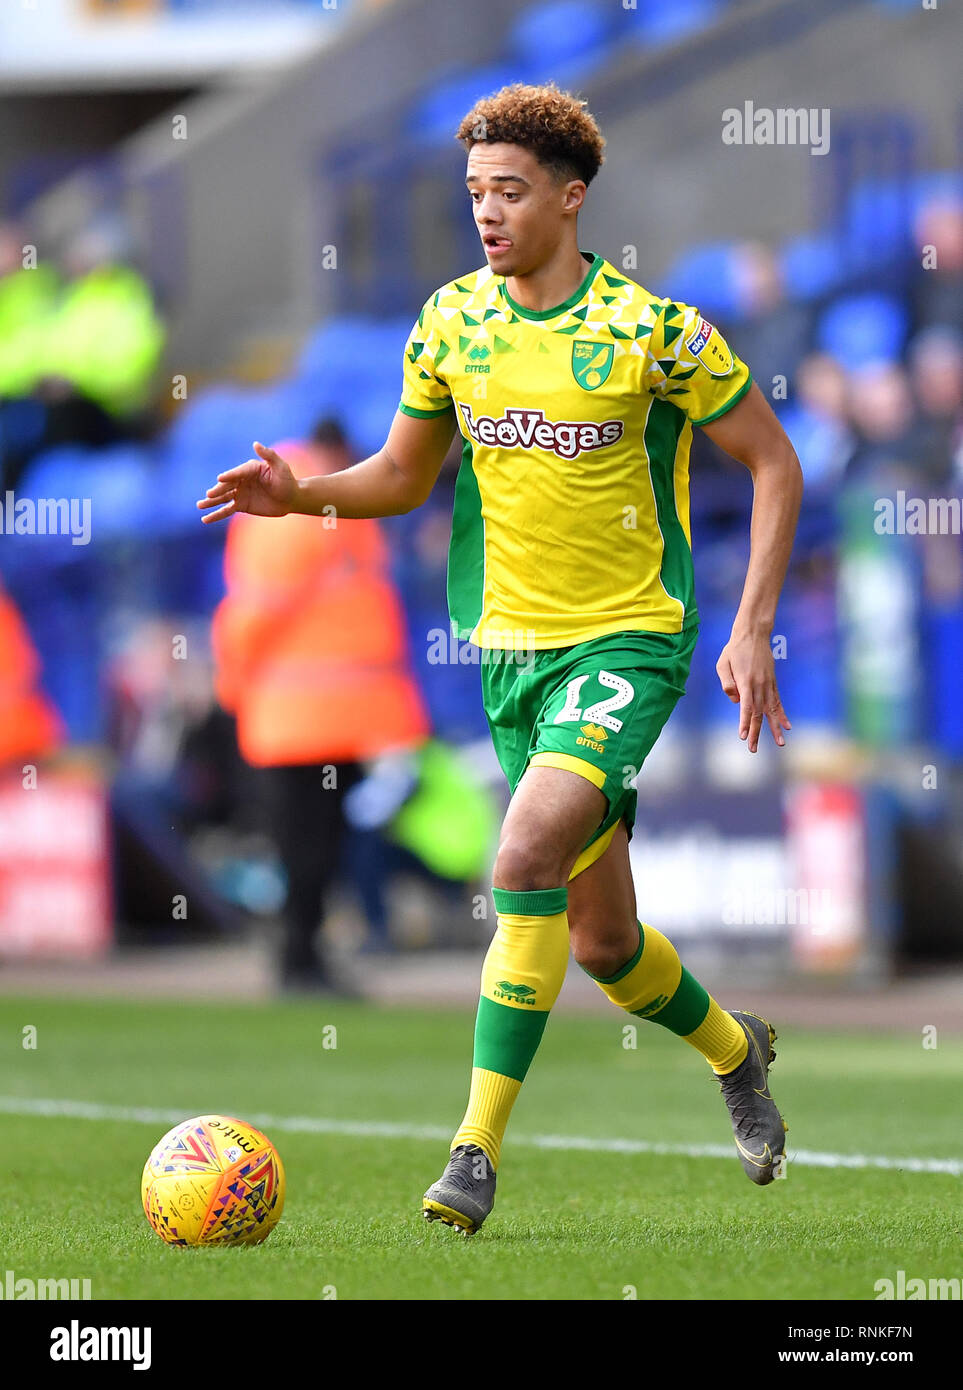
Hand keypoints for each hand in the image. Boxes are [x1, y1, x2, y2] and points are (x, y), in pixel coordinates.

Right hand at [196, 442, 297, 522]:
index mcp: (249, 469)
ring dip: (211, 502)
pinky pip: (226, 510)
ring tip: (200, 505)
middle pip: (227, 486)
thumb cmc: (287, 480)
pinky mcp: (241, 505)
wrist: (291, 498)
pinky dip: (216, 515)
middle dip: (217, 490)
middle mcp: (241, 480)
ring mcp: (239, 493)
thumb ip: (269, 455)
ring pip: (223, 498)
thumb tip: (256, 444)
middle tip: (209, 495)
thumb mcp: (281, 467)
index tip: (220, 479)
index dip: (229, 476)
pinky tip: (205, 519)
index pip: (237, 472)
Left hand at [716, 628, 791, 752]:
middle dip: (756, 733)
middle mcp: (759, 685)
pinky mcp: (772, 682)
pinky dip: (782, 714)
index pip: (746, 707)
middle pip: (758, 713)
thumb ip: (727, 683)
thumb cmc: (734, 649)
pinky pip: (778, 701)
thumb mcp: (722, 664)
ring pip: (771, 710)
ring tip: (780, 743)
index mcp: (745, 682)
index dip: (745, 722)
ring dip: (774, 728)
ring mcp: (768, 684)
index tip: (743, 736)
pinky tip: (787, 726)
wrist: (753, 634)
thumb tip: (735, 700)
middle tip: (753, 749)